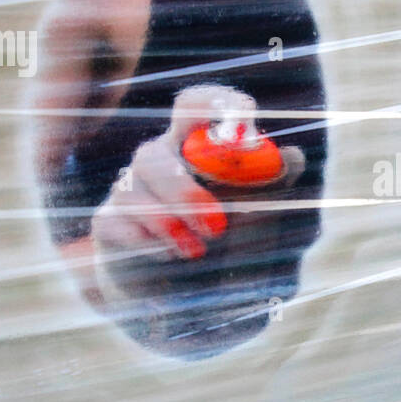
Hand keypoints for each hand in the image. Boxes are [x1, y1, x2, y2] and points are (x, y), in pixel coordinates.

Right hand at [90, 84, 304, 268]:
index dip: (216, 106)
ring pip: (131, 189)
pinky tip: (169, 258)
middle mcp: (159, 160)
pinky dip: (145, 243)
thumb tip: (292, 157)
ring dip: (167, 223)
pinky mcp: (109, 223)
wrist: (193, 296)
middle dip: (184, 191)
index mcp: (196, 146)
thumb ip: (275, 185)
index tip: (243, 128)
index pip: (196, 105)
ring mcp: (129, 191)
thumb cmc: (232, 243)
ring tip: (197, 253)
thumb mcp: (263, 214)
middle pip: (153, 152)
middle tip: (217, 227)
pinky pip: (115, 222)